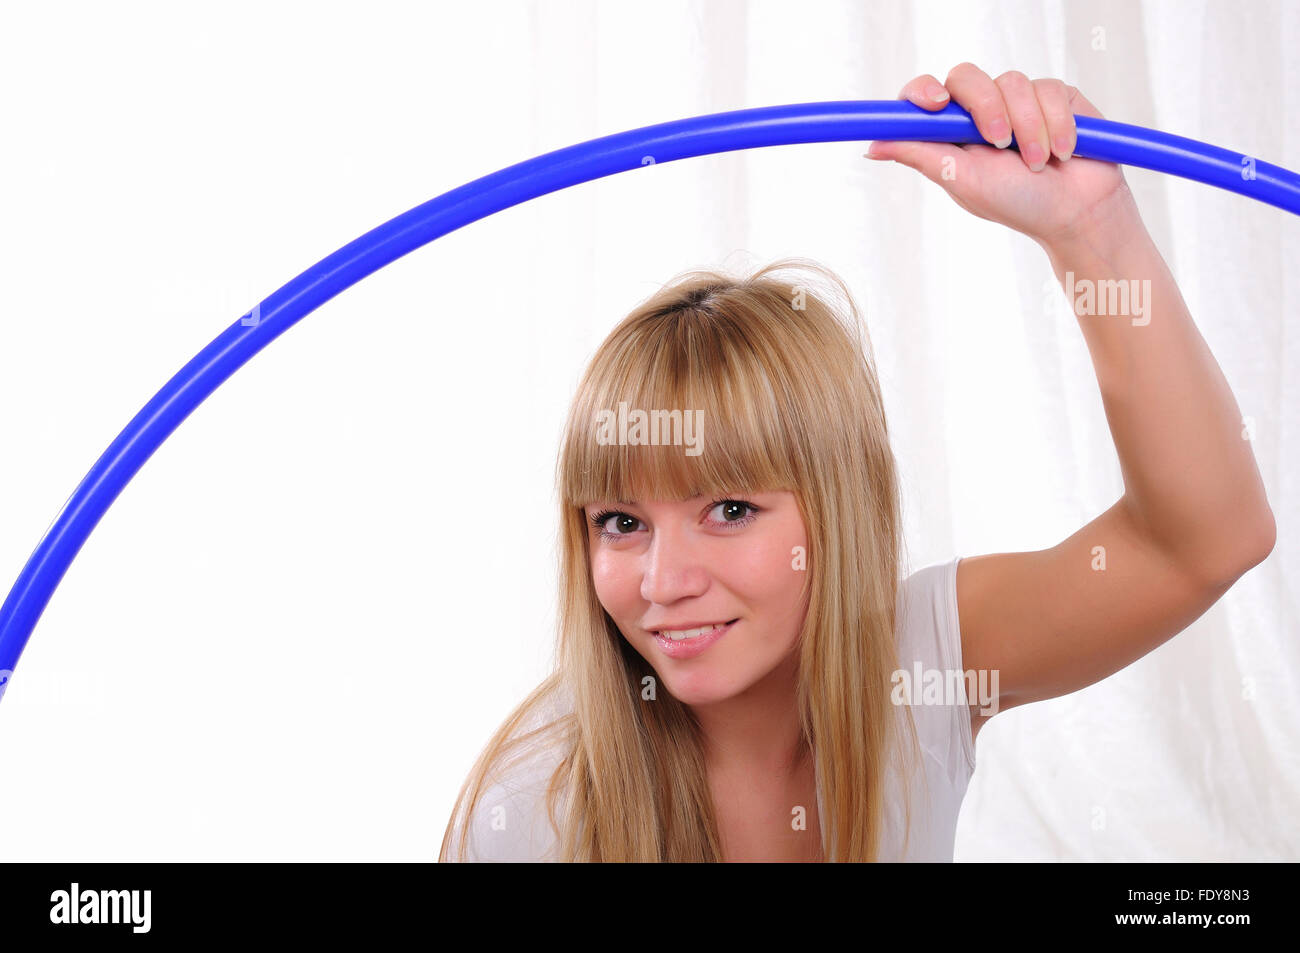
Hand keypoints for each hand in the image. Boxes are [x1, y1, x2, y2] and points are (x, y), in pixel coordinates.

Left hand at [865, 63, 1133, 248]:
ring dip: (1028, 129)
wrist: (1077, 212)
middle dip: (986, 107)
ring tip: (1039, 163)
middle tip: (1000, 143)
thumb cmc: (1017, 203)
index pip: (926, 95)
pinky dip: (1058, 125)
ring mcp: (1019, 100)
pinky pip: (1050, 89)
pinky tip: (1064, 152)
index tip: (934, 104)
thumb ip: (921, 156)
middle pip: (966, 76)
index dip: (922, 91)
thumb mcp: (963, 181)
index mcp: (953, 131)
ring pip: (1013, 82)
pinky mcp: (1056, 95)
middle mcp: (982, 110)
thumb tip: (873, 145)